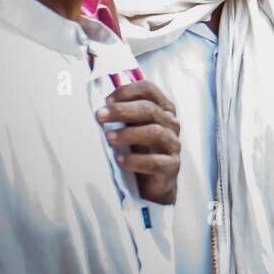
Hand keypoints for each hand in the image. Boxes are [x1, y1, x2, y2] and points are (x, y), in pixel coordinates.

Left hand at [97, 80, 180, 204]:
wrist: (153, 184)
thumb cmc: (140, 150)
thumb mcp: (132, 128)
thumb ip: (123, 115)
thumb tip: (101, 105)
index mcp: (162, 109)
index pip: (148, 90)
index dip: (127, 91)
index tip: (107, 100)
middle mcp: (171, 124)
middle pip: (150, 109)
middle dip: (122, 111)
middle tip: (100, 116)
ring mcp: (173, 145)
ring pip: (154, 132)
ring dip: (128, 134)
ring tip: (109, 138)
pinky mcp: (172, 166)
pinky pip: (155, 161)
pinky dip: (135, 160)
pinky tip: (120, 160)